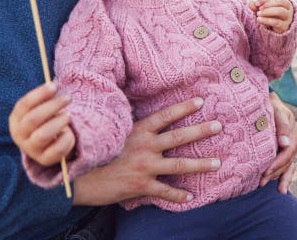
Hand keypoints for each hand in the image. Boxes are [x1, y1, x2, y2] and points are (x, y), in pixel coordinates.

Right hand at [8, 82, 74, 166]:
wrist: (50, 143)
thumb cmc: (47, 118)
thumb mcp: (43, 107)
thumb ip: (46, 98)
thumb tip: (53, 86)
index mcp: (16, 119)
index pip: (23, 105)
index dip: (39, 94)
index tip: (54, 85)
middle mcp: (19, 135)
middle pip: (33, 119)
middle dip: (53, 105)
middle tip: (68, 98)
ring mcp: (31, 149)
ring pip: (43, 135)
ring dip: (59, 122)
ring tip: (68, 115)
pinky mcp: (44, 160)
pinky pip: (57, 148)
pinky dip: (67, 138)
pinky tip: (68, 133)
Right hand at [72, 97, 221, 205]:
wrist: (77, 176)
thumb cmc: (94, 152)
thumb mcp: (113, 134)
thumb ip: (130, 129)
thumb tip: (142, 122)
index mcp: (138, 131)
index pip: (166, 115)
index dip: (184, 107)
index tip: (201, 100)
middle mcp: (145, 146)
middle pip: (180, 137)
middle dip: (201, 131)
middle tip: (219, 126)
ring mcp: (145, 167)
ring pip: (180, 165)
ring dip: (201, 164)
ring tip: (218, 163)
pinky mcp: (141, 186)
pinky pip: (165, 191)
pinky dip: (179, 195)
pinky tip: (191, 196)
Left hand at [249, 0, 293, 32]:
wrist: (278, 29)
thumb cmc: (271, 16)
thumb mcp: (263, 10)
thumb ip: (257, 7)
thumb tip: (250, 3)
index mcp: (282, 0)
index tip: (257, 3)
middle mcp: (287, 7)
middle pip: (280, 1)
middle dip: (268, 4)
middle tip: (259, 9)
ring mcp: (287, 16)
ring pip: (280, 11)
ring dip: (268, 11)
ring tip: (258, 14)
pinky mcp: (284, 25)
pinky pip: (276, 22)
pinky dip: (267, 20)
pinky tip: (259, 20)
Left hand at [261, 92, 296, 192]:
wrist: (265, 100)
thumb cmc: (269, 103)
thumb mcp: (276, 108)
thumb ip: (281, 124)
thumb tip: (285, 143)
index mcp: (291, 130)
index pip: (288, 151)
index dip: (278, 162)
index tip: (266, 170)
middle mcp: (292, 140)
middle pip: (287, 161)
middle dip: (275, 172)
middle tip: (261, 181)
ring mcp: (289, 147)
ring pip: (287, 165)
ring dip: (278, 177)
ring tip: (269, 186)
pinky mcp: (284, 151)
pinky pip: (288, 167)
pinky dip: (286, 179)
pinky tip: (282, 190)